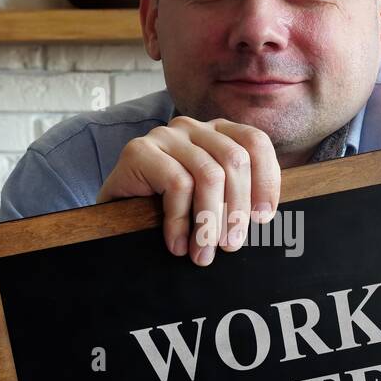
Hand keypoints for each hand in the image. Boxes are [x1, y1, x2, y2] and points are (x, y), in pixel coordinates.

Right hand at [97, 115, 279, 265]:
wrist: (114, 215)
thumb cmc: (167, 209)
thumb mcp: (209, 199)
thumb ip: (235, 197)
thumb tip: (264, 217)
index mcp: (217, 132)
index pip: (255, 143)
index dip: (266, 180)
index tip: (262, 218)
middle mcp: (193, 127)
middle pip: (234, 160)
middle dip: (236, 209)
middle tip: (230, 246)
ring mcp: (165, 136)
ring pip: (208, 175)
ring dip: (209, 222)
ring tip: (203, 253)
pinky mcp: (139, 150)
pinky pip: (176, 185)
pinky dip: (180, 221)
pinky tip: (177, 244)